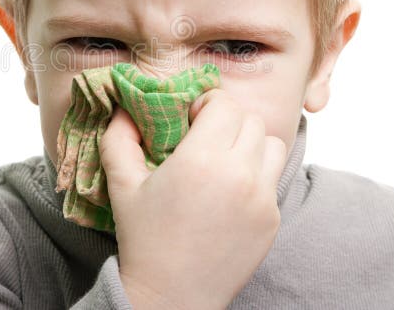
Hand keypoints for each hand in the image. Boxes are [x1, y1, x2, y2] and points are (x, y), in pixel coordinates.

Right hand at [99, 89, 286, 309]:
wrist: (172, 297)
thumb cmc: (144, 239)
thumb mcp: (121, 185)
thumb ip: (119, 138)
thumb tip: (124, 108)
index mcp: (201, 160)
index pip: (224, 103)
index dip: (207, 104)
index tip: (192, 119)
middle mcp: (239, 174)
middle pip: (251, 120)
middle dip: (228, 122)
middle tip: (206, 139)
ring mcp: (262, 199)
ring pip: (273, 145)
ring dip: (251, 145)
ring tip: (226, 161)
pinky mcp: (273, 220)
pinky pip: (273, 180)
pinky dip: (256, 177)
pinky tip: (230, 194)